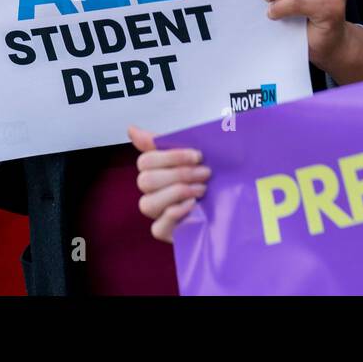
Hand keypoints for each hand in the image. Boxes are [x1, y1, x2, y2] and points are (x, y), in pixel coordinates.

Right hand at [129, 126, 208, 243]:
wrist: (231, 205)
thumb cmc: (208, 177)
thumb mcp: (191, 156)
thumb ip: (163, 142)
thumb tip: (131, 128)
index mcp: (154, 170)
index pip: (146, 161)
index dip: (171, 157)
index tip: (198, 156)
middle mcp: (151, 192)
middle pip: (146, 180)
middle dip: (179, 174)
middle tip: (205, 173)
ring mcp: (156, 213)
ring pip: (148, 203)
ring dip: (177, 193)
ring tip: (202, 189)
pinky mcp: (165, 232)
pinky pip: (158, 227)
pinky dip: (174, 214)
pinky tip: (192, 207)